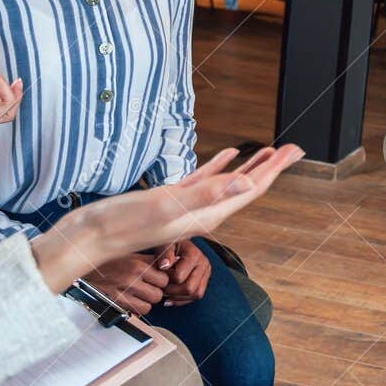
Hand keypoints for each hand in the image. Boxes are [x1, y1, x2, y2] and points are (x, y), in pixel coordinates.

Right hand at [30, 143, 302, 295]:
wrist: (90, 236)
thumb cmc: (124, 224)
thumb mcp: (169, 206)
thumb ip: (208, 193)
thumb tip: (248, 183)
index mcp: (209, 214)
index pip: (251, 189)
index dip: (274, 170)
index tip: (295, 151)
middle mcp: (204, 212)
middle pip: (247, 186)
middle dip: (272, 167)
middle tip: (294, 149)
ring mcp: (189, 206)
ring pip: (229, 182)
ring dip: (251, 166)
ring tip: (271, 151)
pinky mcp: (173, 199)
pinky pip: (205, 180)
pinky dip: (221, 166)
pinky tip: (229, 155)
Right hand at [85, 254, 169, 316]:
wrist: (84, 265)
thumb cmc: (110, 258)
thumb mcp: (131, 253)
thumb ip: (150, 260)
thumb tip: (170, 264)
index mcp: (137, 264)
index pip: (165, 278)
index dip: (163, 280)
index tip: (159, 278)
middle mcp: (131, 278)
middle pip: (159, 293)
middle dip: (156, 291)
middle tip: (149, 287)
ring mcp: (122, 292)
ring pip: (150, 305)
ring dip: (147, 301)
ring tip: (140, 293)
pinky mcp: (115, 302)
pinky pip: (137, 311)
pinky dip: (138, 307)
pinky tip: (133, 299)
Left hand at [159, 239, 209, 305]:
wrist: (175, 244)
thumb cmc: (167, 244)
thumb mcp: (163, 244)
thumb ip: (164, 253)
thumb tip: (165, 266)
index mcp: (194, 254)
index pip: (179, 277)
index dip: (165, 280)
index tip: (157, 275)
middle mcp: (204, 263)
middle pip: (190, 288)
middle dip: (172, 291)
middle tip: (160, 288)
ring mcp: (206, 272)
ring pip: (195, 294)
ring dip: (178, 297)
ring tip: (165, 292)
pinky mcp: (205, 280)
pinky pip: (196, 296)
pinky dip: (183, 299)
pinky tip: (170, 297)